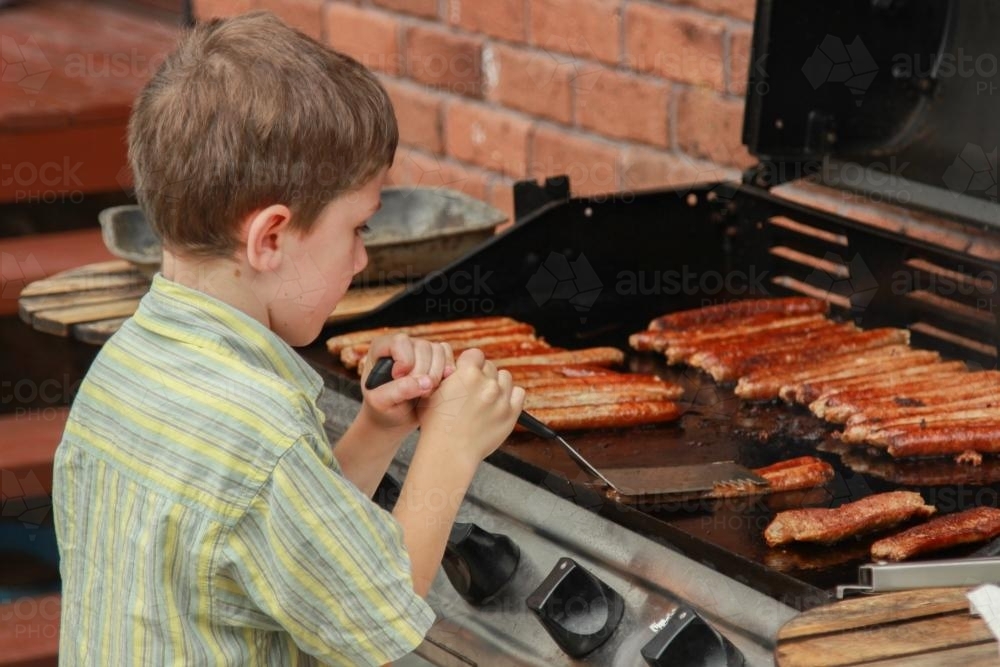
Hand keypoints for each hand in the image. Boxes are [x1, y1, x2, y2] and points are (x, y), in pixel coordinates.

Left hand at [359, 334, 454, 431]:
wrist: (395, 419)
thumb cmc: (383, 409)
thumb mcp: (381, 403)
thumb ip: (398, 391)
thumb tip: (426, 381)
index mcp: (381, 349)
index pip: (399, 341)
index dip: (405, 361)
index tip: (399, 379)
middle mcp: (403, 345)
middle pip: (423, 346)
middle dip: (423, 373)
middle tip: (416, 394)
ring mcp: (421, 350)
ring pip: (438, 350)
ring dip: (436, 375)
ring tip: (425, 393)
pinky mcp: (436, 358)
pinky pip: (448, 354)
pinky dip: (448, 371)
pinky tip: (438, 387)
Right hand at [416, 348, 524, 466]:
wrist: (449, 452)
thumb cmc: (436, 426)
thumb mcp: (433, 392)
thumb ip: (447, 375)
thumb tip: (456, 368)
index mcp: (467, 374)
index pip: (476, 354)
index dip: (470, 363)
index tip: (467, 372)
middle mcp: (487, 383)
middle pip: (490, 367)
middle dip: (481, 376)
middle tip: (472, 392)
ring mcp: (501, 398)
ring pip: (505, 378)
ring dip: (496, 384)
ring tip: (485, 398)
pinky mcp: (511, 414)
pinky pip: (519, 393)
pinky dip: (511, 396)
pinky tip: (499, 403)